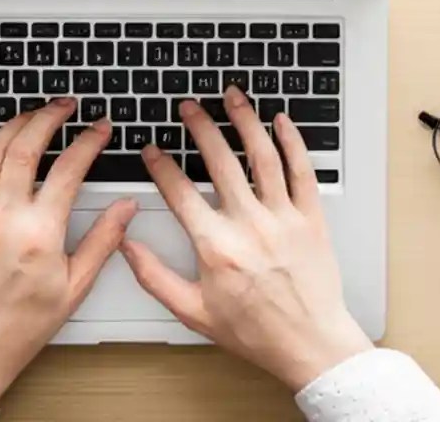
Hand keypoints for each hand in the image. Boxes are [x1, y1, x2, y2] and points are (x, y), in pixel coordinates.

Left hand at [0, 98, 137, 408]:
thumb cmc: (24, 323)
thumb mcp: (76, 286)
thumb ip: (103, 241)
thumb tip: (126, 208)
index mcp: (40, 234)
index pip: (70, 169)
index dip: (89, 141)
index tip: (100, 128)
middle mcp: (4, 219)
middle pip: (27, 148)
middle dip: (50, 117)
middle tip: (66, 106)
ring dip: (14, 123)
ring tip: (32, 112)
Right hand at [122, 87, 372, 390]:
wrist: (309, 343)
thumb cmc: (255, 332)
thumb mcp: (193, 312)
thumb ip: (155, 277)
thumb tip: (127, 247)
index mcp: (217, 247)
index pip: (180, 193)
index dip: (162, 166)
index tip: (152, 150)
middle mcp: (250, 226)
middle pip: (221, 162)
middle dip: (201, 128)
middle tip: (190, 107)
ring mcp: (284, 219)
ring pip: (263, 156)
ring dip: (245, 121)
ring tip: (233, 97)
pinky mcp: (312, 219)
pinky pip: (302, 171)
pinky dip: (292, 142)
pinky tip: (281, 122)